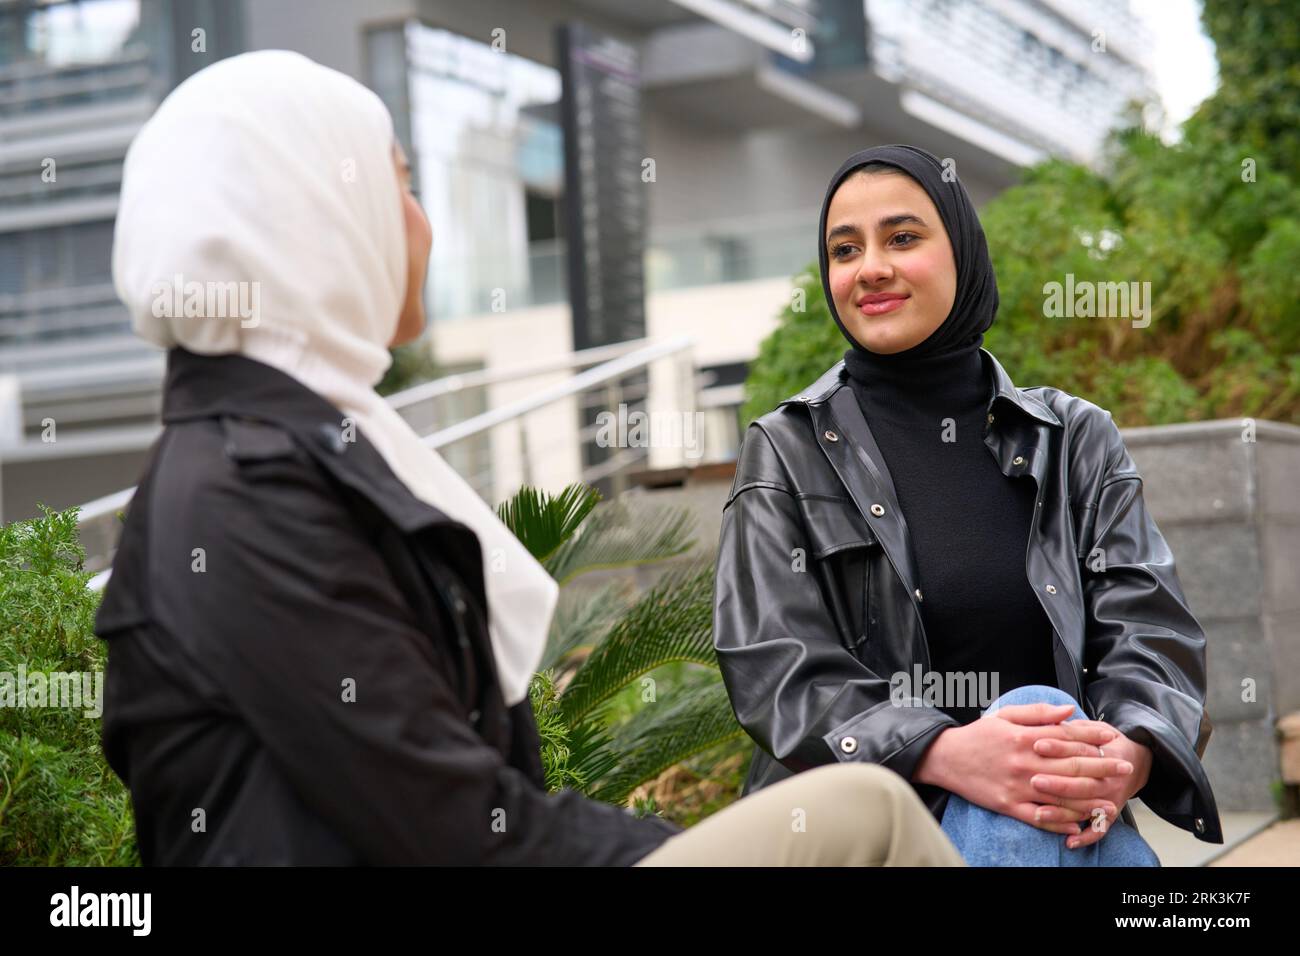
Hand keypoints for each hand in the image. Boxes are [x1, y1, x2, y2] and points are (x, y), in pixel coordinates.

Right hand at [914, 703, 1127, 836]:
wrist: (944, 758)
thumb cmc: (977, 735)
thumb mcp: (1005, 716)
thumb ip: (1038, 713)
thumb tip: (1068, 711)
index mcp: (1025, 738)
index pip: (1067, 738)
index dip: (1092, 738)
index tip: (1112, 739)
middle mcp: (1025, 763)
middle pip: (1071, 767)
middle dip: (1102, 767)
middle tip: (1124, 768)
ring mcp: (1017, 786)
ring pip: (1060, 796)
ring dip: (1089, 801)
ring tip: (1111, 804)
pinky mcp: (1008, 805)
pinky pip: (1038, 817)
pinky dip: (1059, 821)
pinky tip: (1077, 824)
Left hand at [1030, 722, 1151, 848]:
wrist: (1137, 761)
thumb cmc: (1106, 742)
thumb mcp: (1094, 727)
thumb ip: (1073, 726)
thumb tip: (1053, 720)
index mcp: (1104, 752)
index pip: (1078, 749)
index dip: (1058, 746)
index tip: (1036, 744)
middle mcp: (1109, 778)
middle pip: (1081, 782)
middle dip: (1057, 783)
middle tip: (1033, 780)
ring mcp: (1110, 798)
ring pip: (1086, 808)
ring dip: (1063, 813)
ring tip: (1039, 813)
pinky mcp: (1110, 814)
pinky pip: (1099, 829)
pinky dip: (1086, 837)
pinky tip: (1069, 841)